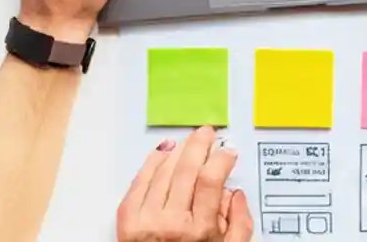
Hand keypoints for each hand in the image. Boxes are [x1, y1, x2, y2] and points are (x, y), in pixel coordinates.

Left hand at [117, 127, 252, 241]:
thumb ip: (239, 226)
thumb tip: (235, 194)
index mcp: (200, 232)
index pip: (211, 181)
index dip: (220, 160)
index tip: (227, 153)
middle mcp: (172, 224)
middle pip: (186, 170)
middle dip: (199, 145)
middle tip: (207, 134)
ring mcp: (147, 221)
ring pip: (163, 172)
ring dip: (178, 151)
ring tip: (188, 141)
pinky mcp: (127, 221)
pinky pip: (139, 182)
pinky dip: (151, 162)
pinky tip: (162, 153)